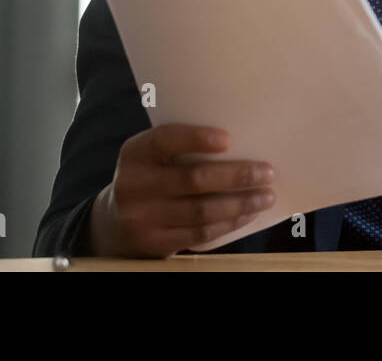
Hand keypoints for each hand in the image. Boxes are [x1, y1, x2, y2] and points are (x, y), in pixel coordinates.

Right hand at [88, 124, 275, 257]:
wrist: (114, 222)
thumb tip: (242, 143)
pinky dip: (228, 223)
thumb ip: (181, 149)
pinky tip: (247, 214)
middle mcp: (133, 185)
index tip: (229, 138)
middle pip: (193, 179)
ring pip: (201, 211)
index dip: (196, 138)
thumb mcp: (153, 157)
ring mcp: (142, 218)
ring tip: (266, 196)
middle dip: (236, 175)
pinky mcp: (155, 243)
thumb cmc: (151, 178)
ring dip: (240, 203)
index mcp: (135, 153)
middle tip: (267, 171)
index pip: (164, 139)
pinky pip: (200, 234)